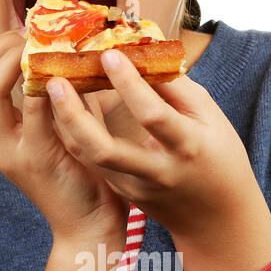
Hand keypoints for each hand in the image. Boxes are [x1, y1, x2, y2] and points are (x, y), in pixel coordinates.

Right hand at [0, 30, 128, 246]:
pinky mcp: (35, 159)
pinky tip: (63, 70)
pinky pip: (33, 110)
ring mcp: (9, 152)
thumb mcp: (62, 130)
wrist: (89, 228)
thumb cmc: (82, 176)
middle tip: (29, 36)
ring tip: (41, 48)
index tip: (22, 35)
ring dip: (14, 61)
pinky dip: (45, 84)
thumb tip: (71, 49)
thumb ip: (58, 96)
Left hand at [43, 49, 266, 240]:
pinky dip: (75, 133)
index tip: (108, 54)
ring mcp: (136, 187)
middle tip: (55, 80)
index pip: (152, 115)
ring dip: (66, 121)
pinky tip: (62, 108)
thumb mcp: (210, 117)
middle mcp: (157, 171)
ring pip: (90, 157)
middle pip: (105, 149)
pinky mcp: (123, 192)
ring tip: (51, 88)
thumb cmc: (219, 155)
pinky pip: (91, 160)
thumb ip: (176, 87)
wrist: (218, 218)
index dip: (129, 84)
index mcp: (187, 146)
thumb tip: (143, 52)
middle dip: (75, 114)